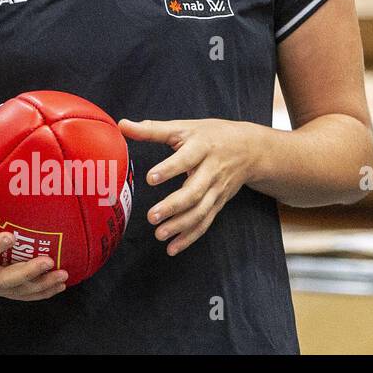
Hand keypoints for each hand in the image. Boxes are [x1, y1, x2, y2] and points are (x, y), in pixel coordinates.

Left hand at [118, 118, 261, 255]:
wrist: (251, 149)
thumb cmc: (211, 135)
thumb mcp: (184, 127)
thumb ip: (152, 129)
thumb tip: (122, 124)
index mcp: (202, 148)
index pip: (186, 159)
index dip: (169, 169)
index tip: (150, 178)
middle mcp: (211, 171)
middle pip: (195, 191)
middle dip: (174, 206)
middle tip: (152, 216)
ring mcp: (216, 190)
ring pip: (201, 211)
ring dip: (180, 225)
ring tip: (159, 234)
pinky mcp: (218, 203)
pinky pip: (205, 222)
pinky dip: (190, 237)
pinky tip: (172, 247)